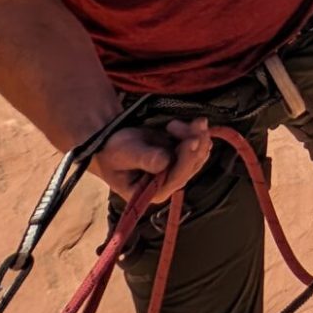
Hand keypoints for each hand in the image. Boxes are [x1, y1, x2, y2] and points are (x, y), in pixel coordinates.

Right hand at [89, 117, 213, 201]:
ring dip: (200, 137)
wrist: (111, 141)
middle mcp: (168, 185)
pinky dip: (199, 135)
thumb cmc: (112, 151)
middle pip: (191, 166)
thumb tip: (165, 161)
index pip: (176, 178)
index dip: (186, 160)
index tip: (192, 140)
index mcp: (153, 192)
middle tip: (197, 123)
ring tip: (196, 121)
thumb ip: (144, 158)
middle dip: (196, 143)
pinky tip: (196, 124)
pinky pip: (196, 148)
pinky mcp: (180, 158)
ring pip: (198, 156)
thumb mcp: (123, 154)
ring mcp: (176, 171)